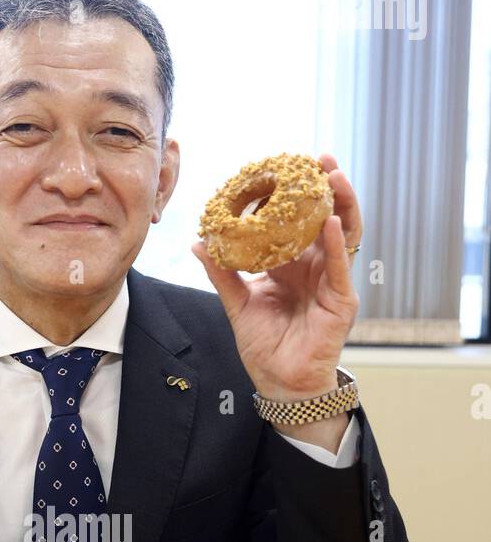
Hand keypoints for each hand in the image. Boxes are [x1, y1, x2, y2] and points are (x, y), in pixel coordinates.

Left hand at [191, 153, 361, 401]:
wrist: (280, 383)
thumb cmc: (265, 346)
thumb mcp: (238, 304)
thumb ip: (222, 273)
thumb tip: (199, 243)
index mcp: (292, 264)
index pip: (296, 221)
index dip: (293, 195)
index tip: (283, 167)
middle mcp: (315, 267)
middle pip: (325, 218)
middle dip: (325, 188)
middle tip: (319, 158)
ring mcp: (331, 282)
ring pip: (342, 235)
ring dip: (340, 204)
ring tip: (333, 177)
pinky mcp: (341, 301)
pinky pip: (340, 268)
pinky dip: (335, 244)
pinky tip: (330, 222)